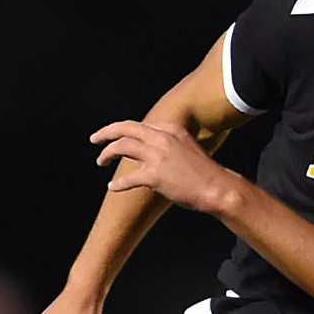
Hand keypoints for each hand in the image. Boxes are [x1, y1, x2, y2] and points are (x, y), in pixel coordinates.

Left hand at [90, 120, 237, 210]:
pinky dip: (118, 184)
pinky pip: (128, 177)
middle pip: (125, 129)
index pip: (140, 125)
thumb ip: (171, 146)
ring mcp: (157, 155)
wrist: (218, 188)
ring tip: (100, 161)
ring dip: (107, 154)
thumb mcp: (189, 149)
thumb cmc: (206, 174)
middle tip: (94, 139)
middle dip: (105, 133)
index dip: (124, 131)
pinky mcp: (154, 175)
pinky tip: (113, 187)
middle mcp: (161, 138)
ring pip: (121, 147)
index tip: (117, 137)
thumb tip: (154, 153)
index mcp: (170, 130)